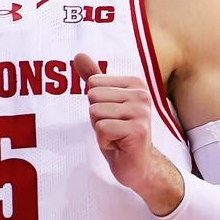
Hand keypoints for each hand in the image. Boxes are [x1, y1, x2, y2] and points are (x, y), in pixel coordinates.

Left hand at [74, 52, 183, 214]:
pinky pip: (101, 128)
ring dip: (100, 129)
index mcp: (135, 83)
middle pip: (93, 96)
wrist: (137, 165)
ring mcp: (141, 112)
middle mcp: (142, 94)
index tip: (112, 116)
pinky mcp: (138, 130)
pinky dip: (104, 141)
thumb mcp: (103, 102)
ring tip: (116, 136)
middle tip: (113, 128)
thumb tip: (78, 55)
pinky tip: (119, 145)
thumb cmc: (118, 132)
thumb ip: (92, 77)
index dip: (96, 104)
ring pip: (96, 112)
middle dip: (96, 117)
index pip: (94, 84)